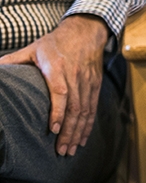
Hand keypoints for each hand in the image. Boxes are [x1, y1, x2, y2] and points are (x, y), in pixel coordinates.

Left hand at [0, 14, 107, 155]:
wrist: (86, 32)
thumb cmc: (56, 42)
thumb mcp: (33, 48)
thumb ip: (14, 60)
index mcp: (58, 68)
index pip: (60, 92)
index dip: (58, 112)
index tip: (52, 130)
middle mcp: (75, 77)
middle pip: (75, 108)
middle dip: (69, 132)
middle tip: (61, 151)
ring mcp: (87, 83)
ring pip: (85, 111)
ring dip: (79, 132)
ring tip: (71, 150)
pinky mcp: (95, 86)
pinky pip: (93, 108)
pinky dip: (89, 125)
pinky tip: (83, 138)